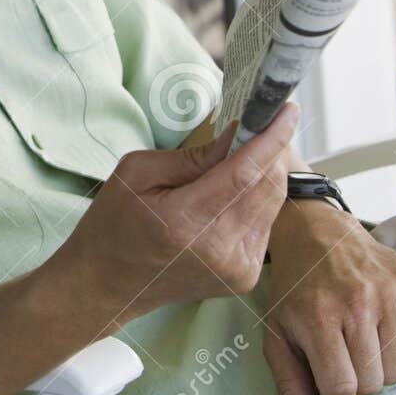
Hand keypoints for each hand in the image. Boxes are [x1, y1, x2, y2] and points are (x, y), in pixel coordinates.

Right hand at [53, 104, 300, 326]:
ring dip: (263, 175)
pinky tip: (230, 194)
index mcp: (186, 222)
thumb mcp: (137, 173)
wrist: (108, 283)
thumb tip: (237, 136)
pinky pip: (265, 224)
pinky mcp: (245, 276)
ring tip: (237, 161)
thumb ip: (192, 157)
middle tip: (257, 127)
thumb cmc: (114, 223)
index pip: (246, 173)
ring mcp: (237, 268)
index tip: (288, 111)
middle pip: (268, 186)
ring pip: (272, 204)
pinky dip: (255, 200)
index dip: (271, 139)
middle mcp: (220, 250)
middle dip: (268, 151)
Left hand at [261, 199, 395, 394]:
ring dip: (377, 366)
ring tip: (357, 339)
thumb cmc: (294, 290)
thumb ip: (290, 384)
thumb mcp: (276, 333)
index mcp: (318, 317)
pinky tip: (377, 325)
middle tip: (339, 357)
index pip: (342, 389)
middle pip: (373, 384)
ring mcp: (390, 294)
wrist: (318, 234)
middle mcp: (357, 304)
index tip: (329, 394)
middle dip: (354, 383)